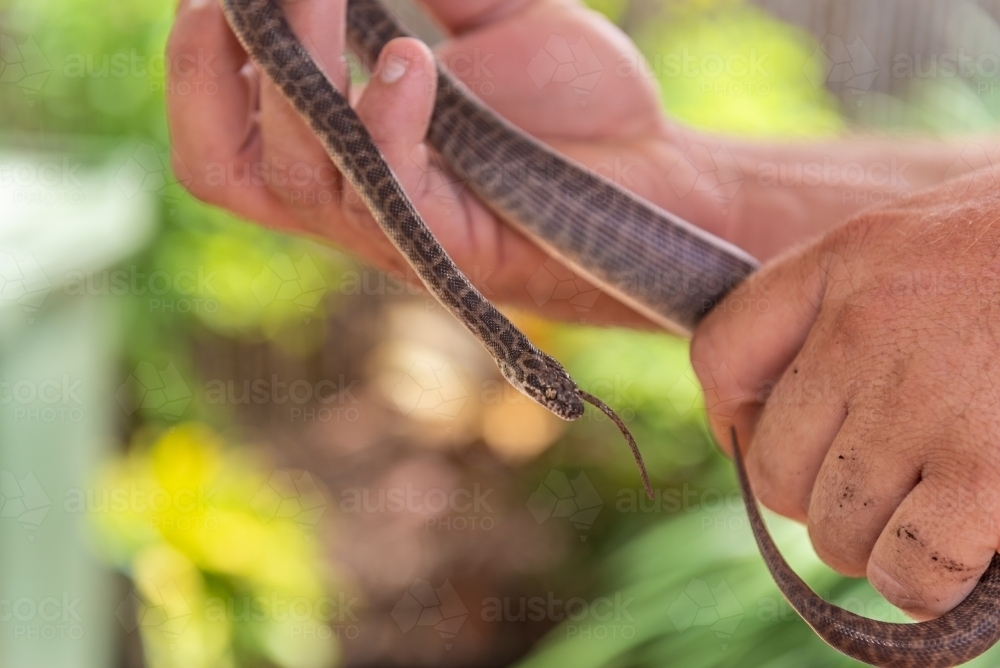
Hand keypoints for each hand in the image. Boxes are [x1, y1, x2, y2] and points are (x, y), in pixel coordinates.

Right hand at [166, 0, 704, 325]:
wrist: (660, 172)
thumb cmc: (572, 108)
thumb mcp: (492, 22)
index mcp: (338, 152)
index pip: (222, 127)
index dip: (198, 57)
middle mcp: (348, 198)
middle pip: (222, 164)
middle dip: (216, 62)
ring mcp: (395, 228)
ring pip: (292, 172)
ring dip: (293, 71)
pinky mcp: (451, 244)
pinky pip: (387, 191)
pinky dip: (385, 118)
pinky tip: (413, 60)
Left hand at [691, 168, 999, 619]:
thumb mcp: (934, 233)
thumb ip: (862, 295)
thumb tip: (796, 400)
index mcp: (847, 260)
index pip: (721, 353)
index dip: (735, 415)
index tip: (767, 434)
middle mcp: (864, 329)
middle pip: (772, 467)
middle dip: (813, 497)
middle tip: (870, 491)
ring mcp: (925, 402)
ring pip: (834, 527)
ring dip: (869, 545)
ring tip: (919, 522)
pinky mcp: (991, 472)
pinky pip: (911, 566)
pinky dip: (923, 584)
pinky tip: (953, 564)